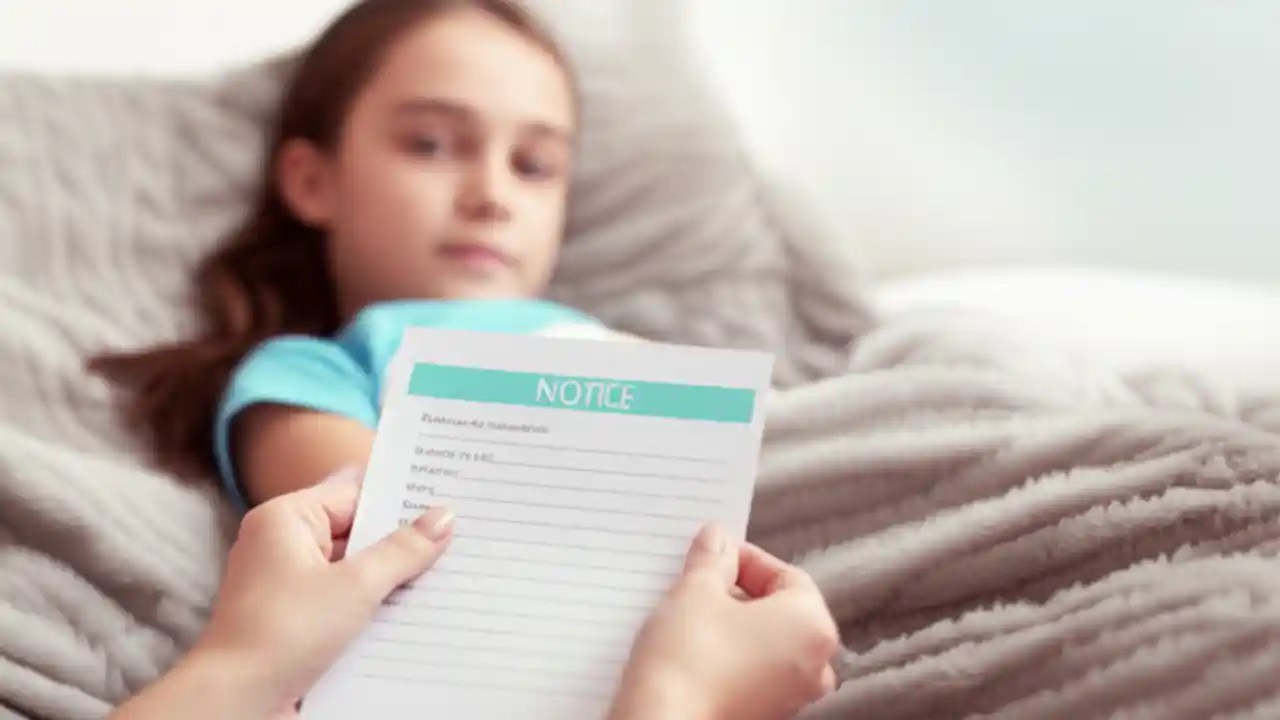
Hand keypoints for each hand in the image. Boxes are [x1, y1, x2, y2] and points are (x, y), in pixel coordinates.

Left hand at [112, 468, 453, 718]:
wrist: (237, 702)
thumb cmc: (283, 634)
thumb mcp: (357, 586)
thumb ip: (403, 549)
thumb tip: (442, 517)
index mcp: (286, 519)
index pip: (354, 495)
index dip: (399, 500)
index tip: (444, 500)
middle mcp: (281, 545)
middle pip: (356, 532)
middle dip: (399, 543)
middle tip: (453, 541)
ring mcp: (286, 584)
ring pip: (352, 569)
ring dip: (388, 579)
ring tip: (439, 578)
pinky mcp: (294, 619)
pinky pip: (341, 599)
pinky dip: (370, 606)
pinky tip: (407, 614)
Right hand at [610, 526, 839, 719]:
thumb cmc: (689, 658)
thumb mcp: (696, 591)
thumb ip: (713, 559)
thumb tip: (718, 541)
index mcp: (813, 627)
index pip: (787, 575)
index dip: (746, 557)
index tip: (713, 553)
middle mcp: (815, 665)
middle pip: (780, 610)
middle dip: (739, 592)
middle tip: (699, 581)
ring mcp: (791, 697)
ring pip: (766, 643)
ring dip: (733, 624)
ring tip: (692, 614)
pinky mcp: (763, 716)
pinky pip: (754, 673)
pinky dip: (731, 656)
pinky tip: (695, 649)